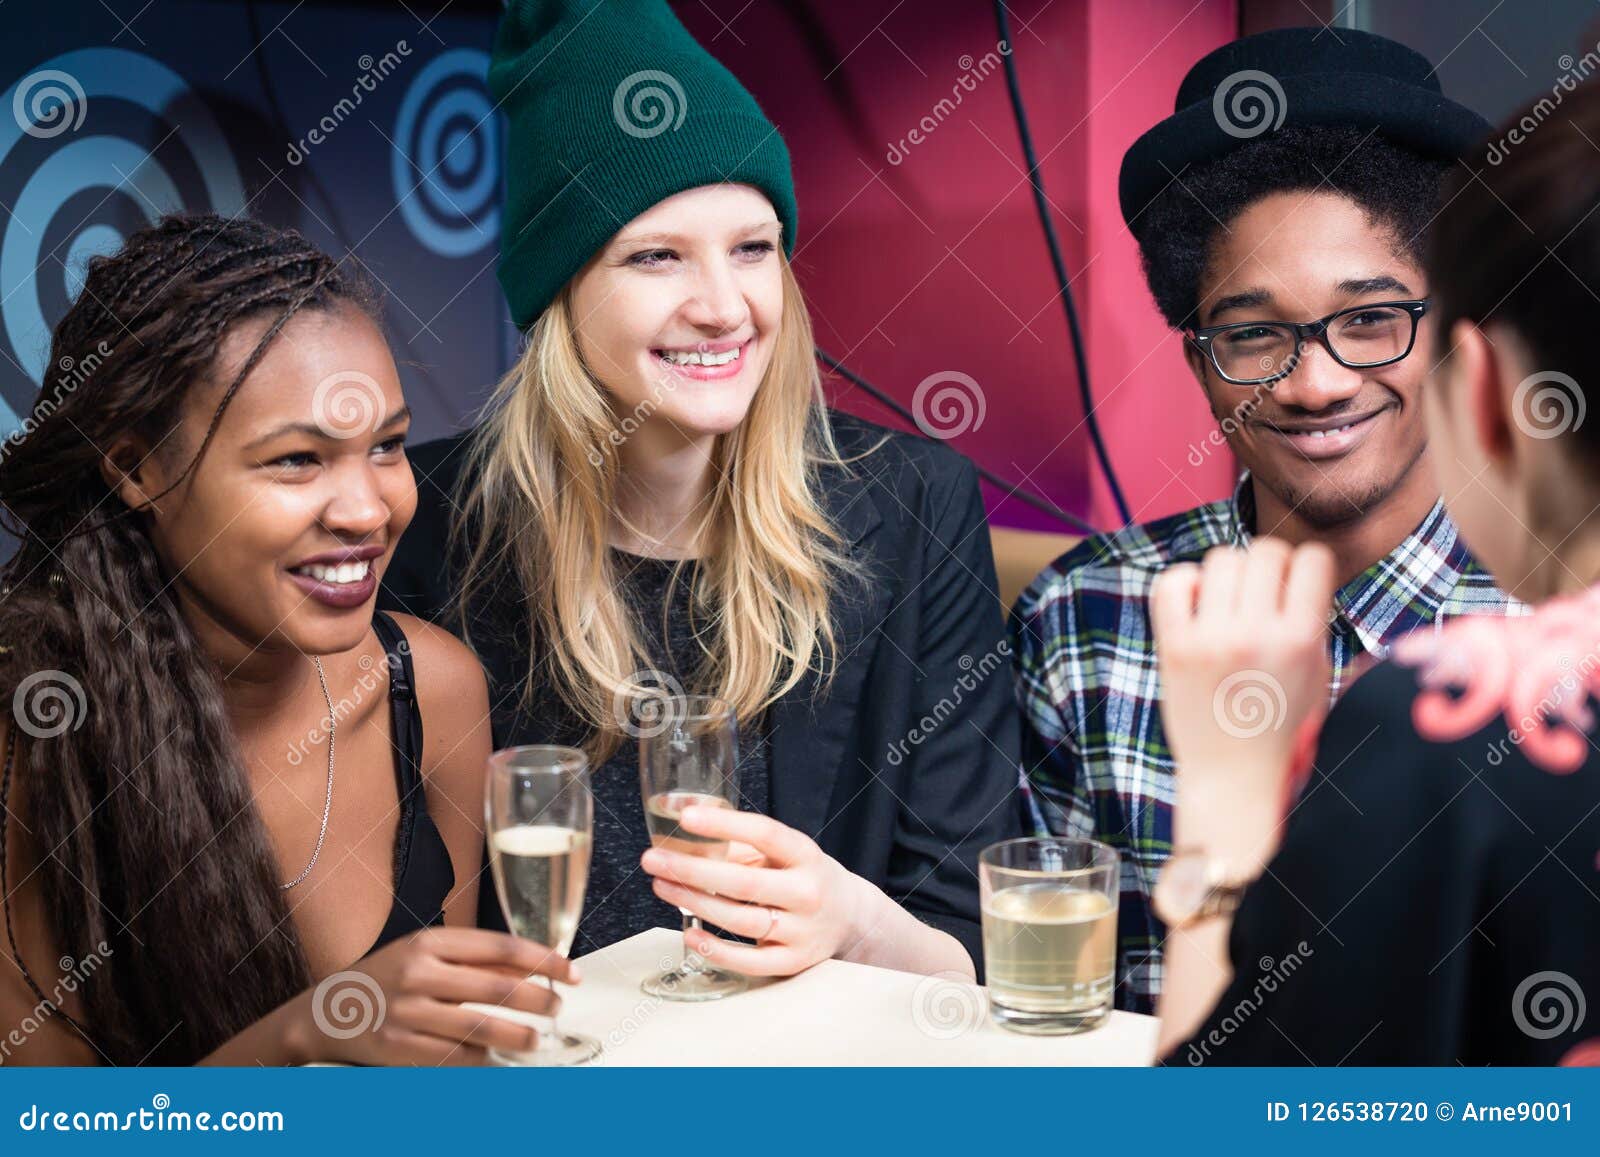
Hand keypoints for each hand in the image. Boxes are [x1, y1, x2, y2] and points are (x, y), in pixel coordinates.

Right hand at [291, 927, 579, 1065]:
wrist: (325, 1012)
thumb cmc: (387, 978)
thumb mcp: (425, 954)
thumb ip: (473, 959)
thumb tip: (535, 967)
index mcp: (430, 942)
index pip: (501, 947)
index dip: (543, 960)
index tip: (571, 972)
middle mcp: (418, 973)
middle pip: (497, 987)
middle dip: (538, 999)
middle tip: (557, 1007)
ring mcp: (406, 1012)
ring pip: (479, 1027)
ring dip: (517, 1036)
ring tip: (536, 1039)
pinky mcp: (397, 1048)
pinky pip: (453, 1057)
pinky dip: (480, 1060)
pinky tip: (495, 1059)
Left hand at [640, 807, 867, 976]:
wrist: (849, 917)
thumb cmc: (802, 876)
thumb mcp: (783, 851)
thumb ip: (738, 841)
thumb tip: (681, 823)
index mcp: (805, 854)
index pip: (765, 834)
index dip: (724, 825)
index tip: (686, 816)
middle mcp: (807, 892)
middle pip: (744, 883)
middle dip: (692, 871)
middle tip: (653, 859)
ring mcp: (801, 931)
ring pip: (741, 920)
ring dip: (694, 903)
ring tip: (661, 886)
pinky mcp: (792, 962)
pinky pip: (749, 961)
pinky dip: (716, 949)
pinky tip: (688, 932)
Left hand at [1150, 539, 1335, 869]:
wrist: (1232, 775)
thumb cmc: (1279, 723)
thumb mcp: (1318, 673)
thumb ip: (1312, 619)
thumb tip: (1300, 567)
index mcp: (1301, 640)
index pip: (1312, 558)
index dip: (1307, 567)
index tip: (1298, 588)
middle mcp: (1255, 634)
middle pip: (1265, 551)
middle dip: (1269, 565)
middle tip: (1262, 595)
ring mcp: (1210, 639)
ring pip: (1221, 558)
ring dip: (1229, 573)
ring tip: (1230, 603)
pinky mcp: (1172, 646)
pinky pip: (1172, 581)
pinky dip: (1185, 582)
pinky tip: (1197, 604)